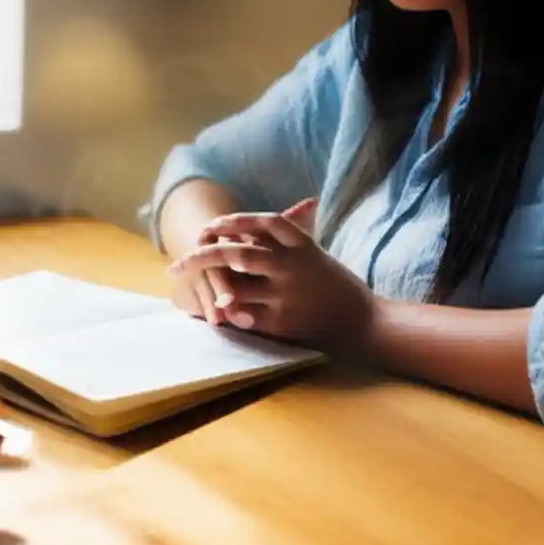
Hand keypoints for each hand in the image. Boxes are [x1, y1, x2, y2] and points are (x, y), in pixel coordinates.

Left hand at [167, 201, 375, 343]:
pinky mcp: (282, 320)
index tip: (209, 226)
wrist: (365, 322)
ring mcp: (286, 293)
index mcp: (301, 245)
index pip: (262, 223)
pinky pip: (244, 314)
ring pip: (236, 284)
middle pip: (238, 253)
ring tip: (182, 277)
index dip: (233, 222)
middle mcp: (291, 265)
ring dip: (207, 282)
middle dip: (203, 255)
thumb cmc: (334, 286)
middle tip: (178, 262)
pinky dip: (222, 311)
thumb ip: (283, 240)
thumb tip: (250, 223)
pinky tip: (201, 309)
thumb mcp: (313, 255)